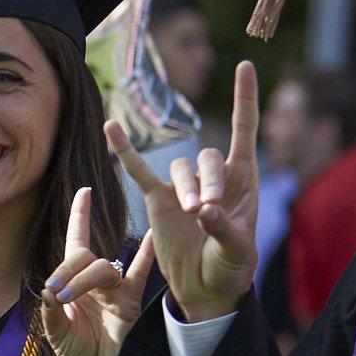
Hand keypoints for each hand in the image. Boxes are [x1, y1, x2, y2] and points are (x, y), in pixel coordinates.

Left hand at [39, 187, 155, 355]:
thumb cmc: (79, 355)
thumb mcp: (57, 334)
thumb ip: (51, 312)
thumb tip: (48, 289)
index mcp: (75, 285)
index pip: (76, 244)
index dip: (79, 218)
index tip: (84, 192)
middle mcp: (96, 282)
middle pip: (84, 258)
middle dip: (68, 271)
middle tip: (58, 291)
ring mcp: (115, 290)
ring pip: (103, 268)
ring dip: (84, 278)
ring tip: (70, 296)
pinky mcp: (132, 301)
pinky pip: (141, 274)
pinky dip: (147, 255)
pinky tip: (153, 237)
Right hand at [108, 59, 258, 322]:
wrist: (205, 289)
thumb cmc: (231, 269)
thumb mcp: (238, 252)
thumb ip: (225, 229)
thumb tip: (204, 211)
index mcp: (243, 181)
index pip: (244, 130)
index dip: (245, 98)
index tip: (245, 66)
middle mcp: (213, 177)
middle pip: (208, 157)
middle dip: (208, 180)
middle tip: (205, 210)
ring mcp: (183, 187)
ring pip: (180, 168)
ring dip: (186, 186)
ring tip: (191, 214)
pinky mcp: (158, 200)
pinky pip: (139, 171)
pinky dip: (125, 151)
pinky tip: (110, 127)